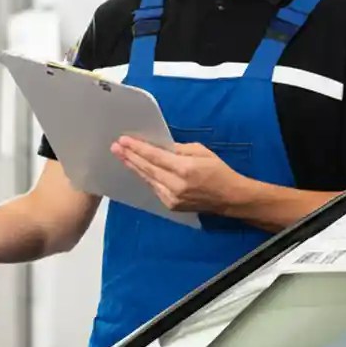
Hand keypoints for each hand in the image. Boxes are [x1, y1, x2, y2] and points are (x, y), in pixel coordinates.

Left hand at [111, 137, 255, 213]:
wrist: (229, 198)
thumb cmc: (218, 171)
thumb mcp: (201, 152)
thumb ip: (179, 149)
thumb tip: (159, 146)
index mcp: (185, 169)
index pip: (155, 157)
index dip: (138, 148)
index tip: (124, 140)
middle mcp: (176, 185)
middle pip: (147, 168)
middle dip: (130, 157)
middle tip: (115, 147)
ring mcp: (172, 198)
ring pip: (148, 179)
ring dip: (134, 167)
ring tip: (121, 156)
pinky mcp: (171, 206)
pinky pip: (154, 188)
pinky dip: (146, 177)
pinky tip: (137, 169)